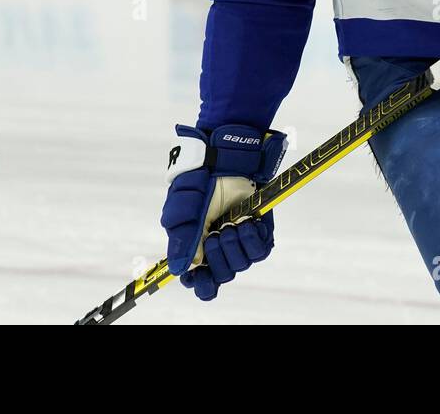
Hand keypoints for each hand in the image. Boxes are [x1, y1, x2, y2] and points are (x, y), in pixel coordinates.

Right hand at [160, 123, 285, 300]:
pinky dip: (251, 239)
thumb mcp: (183, 208)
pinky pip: (260, 251)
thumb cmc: (198, 179)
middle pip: (221, 276)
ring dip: (233, 246)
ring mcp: (239, 239)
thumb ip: (181, 238)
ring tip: (229, 224)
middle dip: (217, 259)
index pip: (200, 281)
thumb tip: (179, 270)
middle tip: (213, 235)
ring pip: (241, 265)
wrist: (225, 155)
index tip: (202, 277)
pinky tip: (245, 222)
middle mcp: (219, 246)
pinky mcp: (259, 230)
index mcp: (196, 246)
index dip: (202, 285)